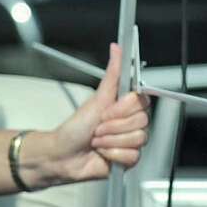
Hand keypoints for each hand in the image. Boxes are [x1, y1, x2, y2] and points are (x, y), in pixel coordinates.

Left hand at [42, 44, 150, 184]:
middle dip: (113, 125)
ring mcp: (130, 140)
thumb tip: (117, 48)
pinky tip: (103, 151)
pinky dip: (112, 153)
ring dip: (110, 139)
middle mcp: (129, 122)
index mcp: (124, 106)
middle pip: (142, 121)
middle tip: (98, 125)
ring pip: (138, 139)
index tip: (107, 110)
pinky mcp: (128, 158)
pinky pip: (132, 155)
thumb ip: (112, 73)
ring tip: (97, 139)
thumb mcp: (97, 98)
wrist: (64, 154)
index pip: (142, 101)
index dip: (124, 108)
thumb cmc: (75, 127)